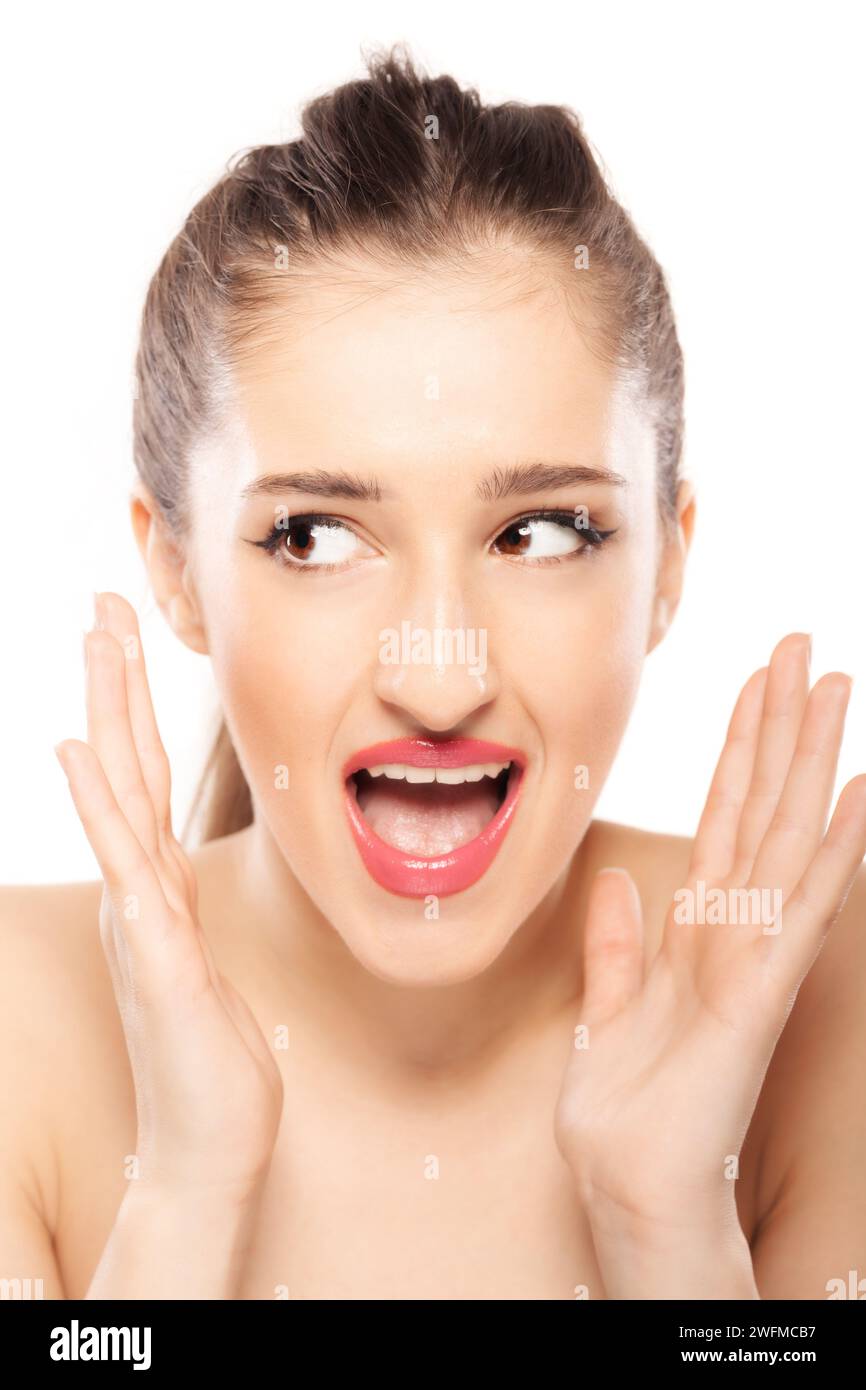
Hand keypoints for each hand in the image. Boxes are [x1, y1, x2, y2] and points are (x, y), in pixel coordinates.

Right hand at [55, 591, 282, 1201]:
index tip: (130, 637)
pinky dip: (98, 807)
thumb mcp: (210, 968)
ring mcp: (143, 919)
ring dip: (107, 712)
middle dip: (116, 681)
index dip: (137, 707)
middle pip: (125, 766)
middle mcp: (144, 892)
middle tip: (104, 602)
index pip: (146, 778)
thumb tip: (181, 883)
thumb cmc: (215, 1065)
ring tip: (95, 639)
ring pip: (121, 795)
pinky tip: (75, 751)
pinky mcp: (157, 954)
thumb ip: (189, 916)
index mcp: (162, 890)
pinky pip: (126, 866)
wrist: (210, 1150)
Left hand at [554, 633, 865, 1245]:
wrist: (630, 1187)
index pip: (722, 816)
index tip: (753, 683)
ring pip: (786, 833)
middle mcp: (733, 930)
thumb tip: (618, 879)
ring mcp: (753, 955)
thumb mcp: (604, 1013)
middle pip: (760, 805)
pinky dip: (830, 849)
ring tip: (835, 685)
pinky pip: (799, 905)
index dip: (737, 748)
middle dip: (780, 724)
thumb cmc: (626, 1113)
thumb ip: (615, 946)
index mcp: (694, 930)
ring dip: (811, 757)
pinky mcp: (759, 992)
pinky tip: (856, 792)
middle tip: (805, 646)